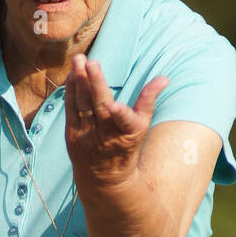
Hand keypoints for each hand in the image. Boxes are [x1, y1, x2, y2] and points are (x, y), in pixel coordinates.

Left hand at [64, 52, 168, 186]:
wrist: (103, 177)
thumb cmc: (126, 145)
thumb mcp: (142, 127)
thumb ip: (149, 100)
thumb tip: (164, 78)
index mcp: (127, 134)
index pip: (125, 122)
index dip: (121, 114)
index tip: (114, 105)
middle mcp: (106, 136)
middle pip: (99, 106)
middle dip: (95, 83)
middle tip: (91, 62)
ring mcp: (87, 136)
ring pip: (82, 104)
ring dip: (79, 80)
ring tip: (78, 59)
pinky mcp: (71, 135)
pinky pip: (71, 109)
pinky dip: (71, 90)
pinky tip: (72, 74)